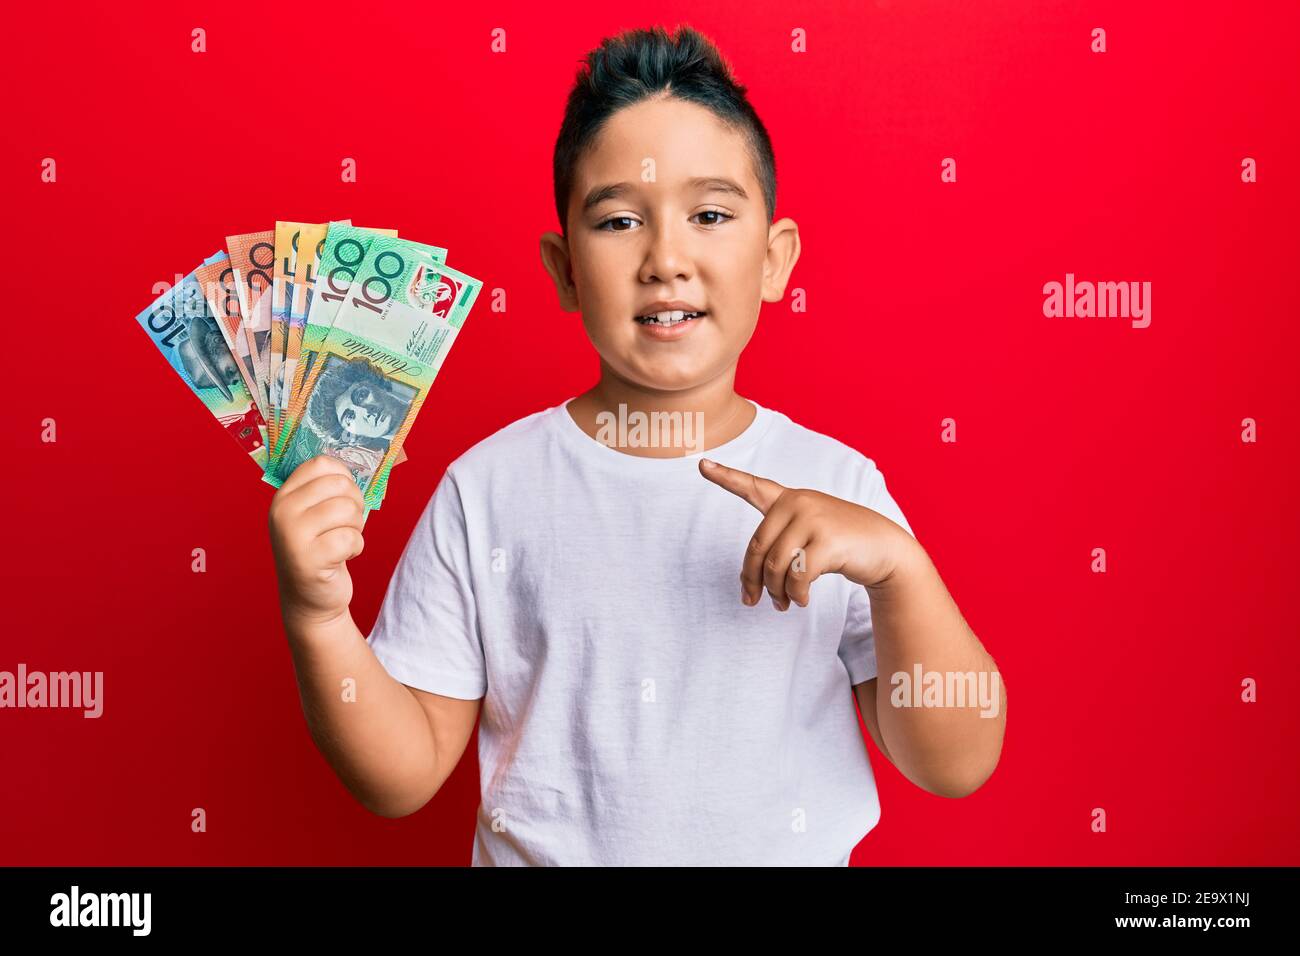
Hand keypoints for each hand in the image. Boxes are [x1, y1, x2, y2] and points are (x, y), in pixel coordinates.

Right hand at [269, 454, 367, 626]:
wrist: (309, 598)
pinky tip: (342, 556)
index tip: (343, 496)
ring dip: (356, 527)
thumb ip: (327, 488)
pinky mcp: (308, 559)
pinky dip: (355, 547)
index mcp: (284, 495)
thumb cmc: (321, 548)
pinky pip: (350, 538)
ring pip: (347, 509)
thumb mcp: (315, 514)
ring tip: (343, 539)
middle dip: (355, 504)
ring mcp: (292, 535)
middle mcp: (282, 511)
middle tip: (347, 523)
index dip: (344, 477)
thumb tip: (360, 459)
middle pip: (339, 484)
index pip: (321, 464)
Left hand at [698, 458, 914, 609]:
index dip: (725, 477)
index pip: (753, 486)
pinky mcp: (828, 540)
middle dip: (752, 580)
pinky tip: (801, 600)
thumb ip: (779, 550)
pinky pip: (797, 575)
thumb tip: (751, 588)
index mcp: (790, 500)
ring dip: (777, 592)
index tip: (702, 464)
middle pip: (756, 548)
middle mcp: (798, 503)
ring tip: (785, 603)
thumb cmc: (843, 545)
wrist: (887, 549)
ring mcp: (814, 519)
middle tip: (752, 601)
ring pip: (774, 565)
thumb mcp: (809, 538)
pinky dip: (796, 594)